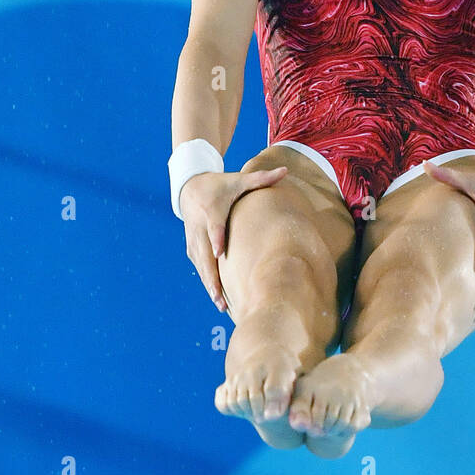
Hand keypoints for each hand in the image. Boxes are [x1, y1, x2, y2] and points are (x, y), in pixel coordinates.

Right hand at [180, 165, 288, 311]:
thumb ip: (261, 178)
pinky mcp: (191, 246)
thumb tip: (285, 170)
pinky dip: (206, 280)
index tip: (219, 253)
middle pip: (204, 252)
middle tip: (220, 296)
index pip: (213, 225)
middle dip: (211, 274)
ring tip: (220, 304)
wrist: (189, 187)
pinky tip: (216, 297)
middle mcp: (199, 226)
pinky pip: (198, 265)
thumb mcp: (239, 179)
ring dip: (208, 283)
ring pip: (200, 264)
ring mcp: (193, 238)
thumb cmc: (220, 185)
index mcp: (211, 209)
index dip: (215, 238)